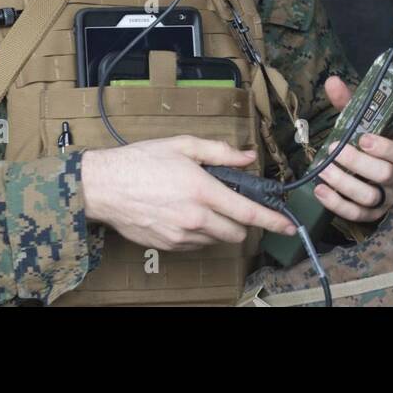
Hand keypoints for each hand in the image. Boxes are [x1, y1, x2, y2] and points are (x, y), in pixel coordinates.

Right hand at [78, 135, 295, 250]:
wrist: (104, 186)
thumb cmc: (141, 161)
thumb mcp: (183, 146)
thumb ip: (220, 152)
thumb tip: (248, 156)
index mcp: (203, 191)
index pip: (248, 212)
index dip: (273, 221)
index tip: (288, 227)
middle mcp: (195, 219)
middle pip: (236, 233)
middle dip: (242, 221)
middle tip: (231, 203)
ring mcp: (181, 236)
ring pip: (216, 240)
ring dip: (219, 227)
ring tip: (199, 204)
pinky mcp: (168, 246)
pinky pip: (196, 244)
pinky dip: (199, 233)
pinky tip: (184, 214)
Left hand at [312, 75, 392, 222]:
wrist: (373, 170)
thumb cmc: (368, 141)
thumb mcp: (363, 121)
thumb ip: (349, 102)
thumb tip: (332, 81)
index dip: (383, 147)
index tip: (362, 139)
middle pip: (384, 175)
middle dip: (357, 164)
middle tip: (334, 151)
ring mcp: (387, 198)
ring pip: (370, 197)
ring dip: (344, 184)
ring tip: (323, 171)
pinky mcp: (373, 214)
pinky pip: (357, 215)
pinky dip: (338, 205)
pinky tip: (320, 191)